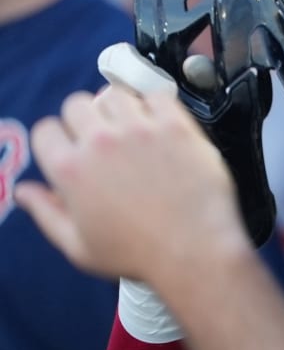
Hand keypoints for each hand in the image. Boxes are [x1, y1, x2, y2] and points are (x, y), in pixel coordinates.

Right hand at [15, 86, 247, 285]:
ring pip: (115, 95)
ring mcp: (139, 131)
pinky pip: (157, 96)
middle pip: (77, 105)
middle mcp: (100, 143)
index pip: (45, 129)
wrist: (193, 251)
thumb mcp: (78, 246)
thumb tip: (25, 192)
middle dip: (86, 120)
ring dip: (120, 110)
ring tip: (133, 132)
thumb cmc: (138, 254)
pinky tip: (160, 126)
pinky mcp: (176, 127)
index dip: (57, 139)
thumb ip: (46, 213)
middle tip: (104, 138)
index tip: (72, 146)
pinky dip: (156, 106)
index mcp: (70, 170)